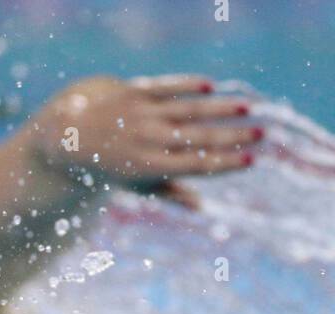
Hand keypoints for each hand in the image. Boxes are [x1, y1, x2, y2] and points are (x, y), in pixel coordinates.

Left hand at [33, 75, 260, 198]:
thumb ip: (171, 194)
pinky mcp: (135, 92)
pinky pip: (167, 87)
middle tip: (262, 133)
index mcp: (152, 167)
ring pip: (189, 110)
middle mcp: (149, 140)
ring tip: (247, 108)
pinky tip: (211, 86)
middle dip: (234, 136)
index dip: (226, 163)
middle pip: (200, 137)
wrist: (72, 136)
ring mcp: (142, 114)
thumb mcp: (139, 186)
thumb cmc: (113, 166)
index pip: (197, 165)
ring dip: (220, 108)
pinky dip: (188, 85)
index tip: (252, 160)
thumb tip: (202, 208)